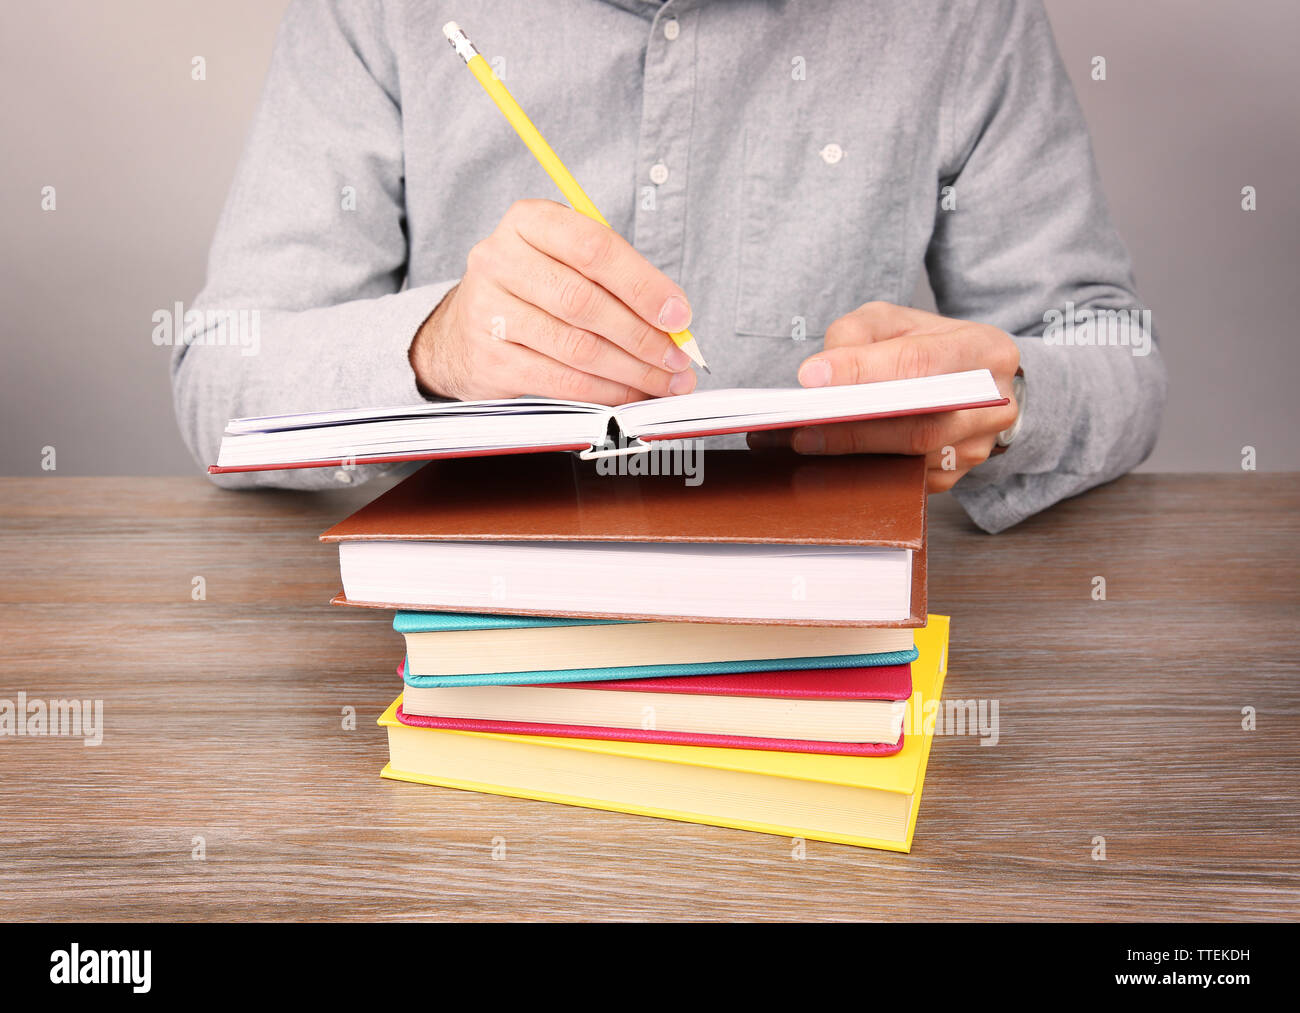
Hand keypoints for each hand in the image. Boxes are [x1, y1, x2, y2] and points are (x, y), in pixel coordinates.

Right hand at [410, 199, 696, 403]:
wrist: (463, 331)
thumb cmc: (534, 291)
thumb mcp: (566, 263)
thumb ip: (617, 280)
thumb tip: (675, 322)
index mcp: (528, 221)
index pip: (593, 247)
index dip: (643, 284)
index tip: (679, 314)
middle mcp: (500, 259)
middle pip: (585, 301)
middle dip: (642, 336)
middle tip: (678, 358)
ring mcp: (488, 311)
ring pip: (576, 346)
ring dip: (631, 370)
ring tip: (663, 381)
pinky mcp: (490, 359)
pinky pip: (560, 380)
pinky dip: (604, 391)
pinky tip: (629, 394)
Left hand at [747, 302, 1020, 491]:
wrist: (972, 382)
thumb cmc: (926, 345)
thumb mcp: (894, 321)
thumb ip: (857, 334)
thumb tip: (820, 376)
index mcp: (982, 350)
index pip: (919, 362)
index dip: (863, 370)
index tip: (812, 378)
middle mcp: (991, 403)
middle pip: (918, 423)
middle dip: (853, 428)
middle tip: (799, 430)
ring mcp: (977, 445)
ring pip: (911, 458)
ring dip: (851, 456)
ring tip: (798, 445)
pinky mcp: (955, 475)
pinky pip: (905, 481)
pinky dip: (862, 473)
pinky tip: (825, 463)